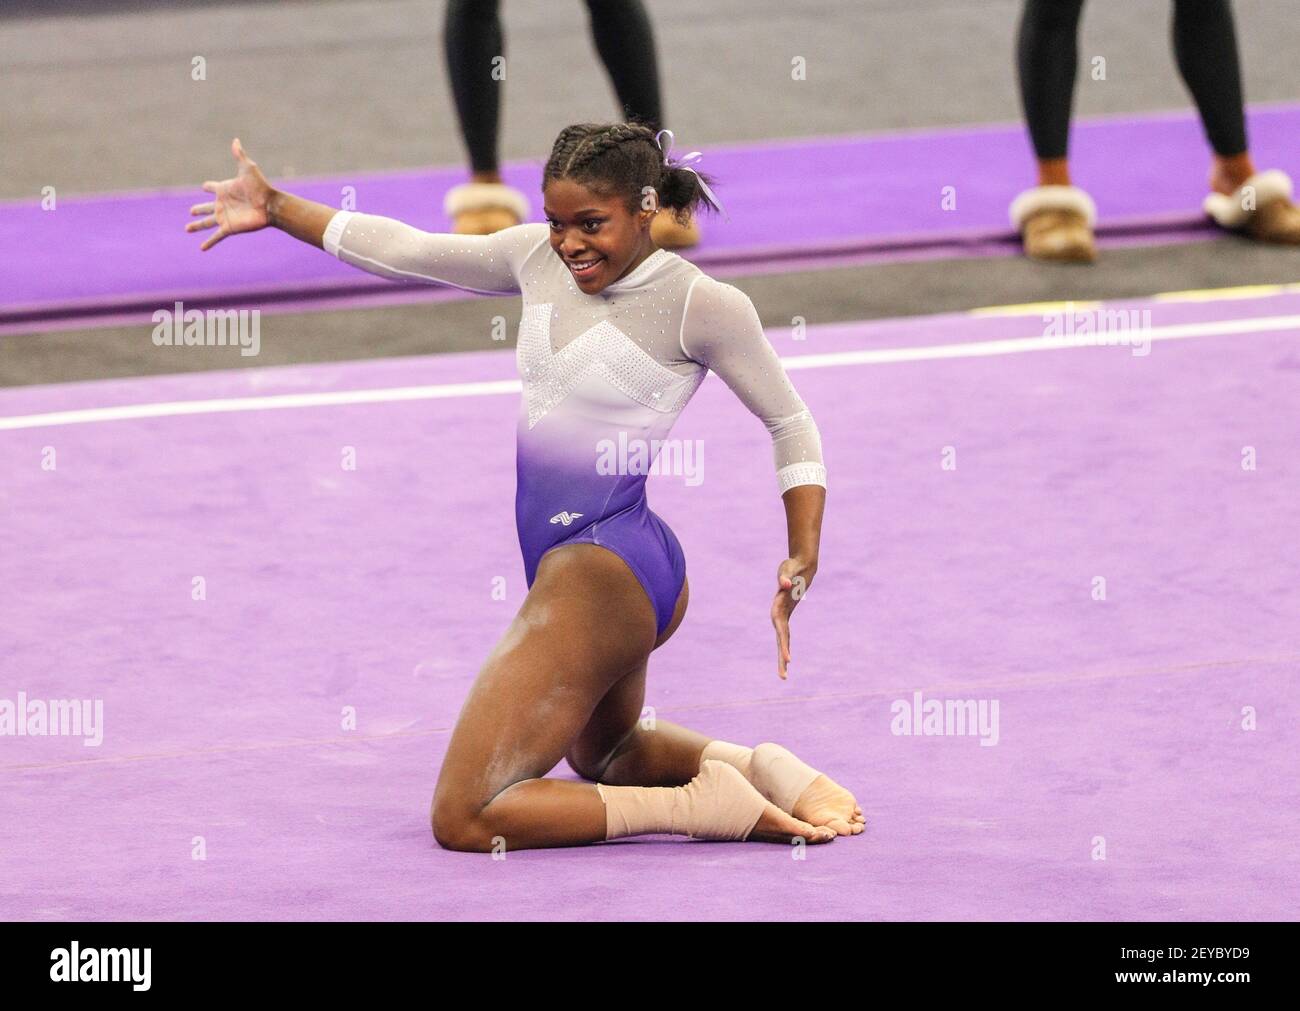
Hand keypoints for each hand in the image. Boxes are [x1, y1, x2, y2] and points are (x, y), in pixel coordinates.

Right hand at [186, 138, 275, 250]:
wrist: (270, 205)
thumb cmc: (260, 186)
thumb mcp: (247, 168)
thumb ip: (239, 155)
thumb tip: (235, 139)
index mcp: (224, 189)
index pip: (212, 187)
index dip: (208, 186)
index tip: (205, 186)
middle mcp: (223, 204)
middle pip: (206, 207)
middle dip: (198, 209)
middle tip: (191, 211)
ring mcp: (225, 216)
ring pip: (206, 222)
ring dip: (197, 226)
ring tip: (187, 229)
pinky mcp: (229, 227)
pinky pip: (216, 236)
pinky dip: (209, 243)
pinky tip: (201, 248)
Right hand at [771, 556, 815, 679]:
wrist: (797, 566)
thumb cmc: (792, 567)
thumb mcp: (788, 570)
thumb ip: (785, 578)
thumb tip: (786, 585)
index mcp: (778, 609)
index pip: (781, 631)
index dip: (784, 645)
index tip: (789, 659)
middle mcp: (778, 615)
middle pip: (780, 640)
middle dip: (782, 658)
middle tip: (784, 677)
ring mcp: (782, 617)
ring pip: (782, 640)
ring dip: (783, 656)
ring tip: (784, 675)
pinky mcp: (786, 617)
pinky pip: (785, 635)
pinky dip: (785, 646)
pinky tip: (786, 657)